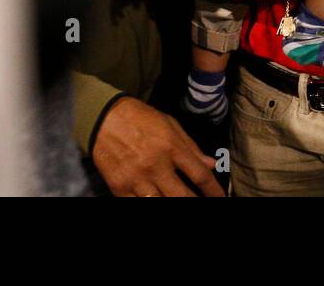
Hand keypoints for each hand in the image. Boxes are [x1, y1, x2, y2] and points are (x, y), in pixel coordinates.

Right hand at [91, 97, 223, 196]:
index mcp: (170, 147)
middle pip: (182, 196)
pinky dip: (149, 204)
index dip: (213, 190)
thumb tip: (212, 164)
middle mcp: (155, 166)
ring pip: (160, 204)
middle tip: (204, 204)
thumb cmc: (140, 118)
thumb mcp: (170, 124)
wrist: (102, 118)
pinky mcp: (119, 188)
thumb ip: (191, 146)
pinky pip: (138, 205)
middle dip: (196, 203)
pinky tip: (157, 200)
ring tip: (180, 199)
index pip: (199, 175)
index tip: (221, 198)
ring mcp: (136, 179)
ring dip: (173, 204)